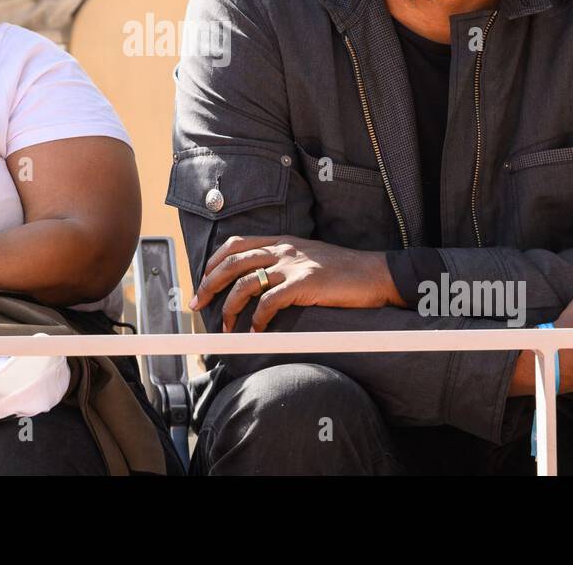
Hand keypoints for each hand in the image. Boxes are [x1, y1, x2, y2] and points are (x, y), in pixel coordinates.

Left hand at [190, 234, 396, 332]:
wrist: (374, 273)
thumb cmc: (341, 271)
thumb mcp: (306, 257)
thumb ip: (281, 263)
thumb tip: (254, 283)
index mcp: (280, 242)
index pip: (234, 245)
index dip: (213, 263)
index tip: (202, 282)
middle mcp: (283, 249)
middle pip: (233, 263)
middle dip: (209, 285)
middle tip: (198, 305)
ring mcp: (293, 265)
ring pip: (246, 283)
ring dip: (230, 307)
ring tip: (226, 327)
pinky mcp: (305, 284)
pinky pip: (270, 302)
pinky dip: (257, 319)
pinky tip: (256, 331)